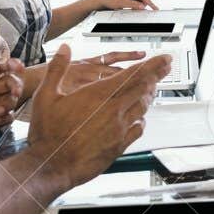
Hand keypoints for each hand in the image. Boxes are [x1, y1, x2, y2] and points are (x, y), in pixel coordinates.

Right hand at [24, 45, 172, 188]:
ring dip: (149, 96)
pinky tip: (140, 118)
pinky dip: (141, 119)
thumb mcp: (46, 95)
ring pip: (143, 107)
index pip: (134, 74)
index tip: (165, 58)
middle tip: (167, 67)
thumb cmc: (48, 133)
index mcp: (99, 95)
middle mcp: (114, 110)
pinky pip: (138, 128)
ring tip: (152, 88)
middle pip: (144, 88)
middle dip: (158, 75)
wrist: (51, 165)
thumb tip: (65, 49)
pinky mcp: (119, 145)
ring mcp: (119, 128)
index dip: (153, 65)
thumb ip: (57, 68)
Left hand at [96, 0, 155, 10]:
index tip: (156, 9)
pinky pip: (136, 3)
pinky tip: (127, 6)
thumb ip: (133, 5)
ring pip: (140, 2)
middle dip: (141, 6)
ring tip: (126, 6)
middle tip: (132, 9)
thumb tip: (143, 6)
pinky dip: (134, 6)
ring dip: (137, 6)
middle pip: (143, 0)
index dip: (151, 4)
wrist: (103, 0)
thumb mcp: (122, 3)